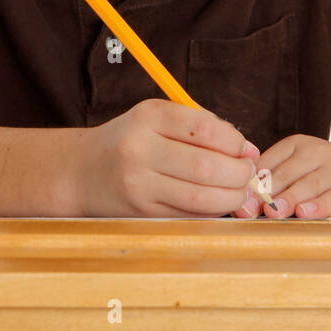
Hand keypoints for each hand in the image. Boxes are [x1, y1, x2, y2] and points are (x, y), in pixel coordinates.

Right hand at [73, 99, 260, 217]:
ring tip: (239, 191)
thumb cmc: (132, 140)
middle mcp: (140, 149)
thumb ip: (201, 127)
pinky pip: (189, 214)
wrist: (82, 172)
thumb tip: (248, 150)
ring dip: (231, 197)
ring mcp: (139, 184)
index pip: (206, 128)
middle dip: (239, 173)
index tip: (246, 149)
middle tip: (248, 174)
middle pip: (207, 166)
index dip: (236, 142)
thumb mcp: (157, 119)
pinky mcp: (142, 212)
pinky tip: (217, 203)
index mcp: (149, 116)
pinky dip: (212, 211)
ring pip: (201, 197)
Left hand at [240, 135, 330, 219]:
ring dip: (288, 198)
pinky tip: (306, 213)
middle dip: (264, 193)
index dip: (248, 184)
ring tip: (272, 211)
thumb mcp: (307, 172)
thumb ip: (279, 184)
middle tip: (245, 209)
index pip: (266, 162)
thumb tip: (242, 206)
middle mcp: (316, 152)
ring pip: (308, 183)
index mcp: (297, 145)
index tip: (232, 202)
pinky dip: (320, 205)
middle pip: (284, 173)